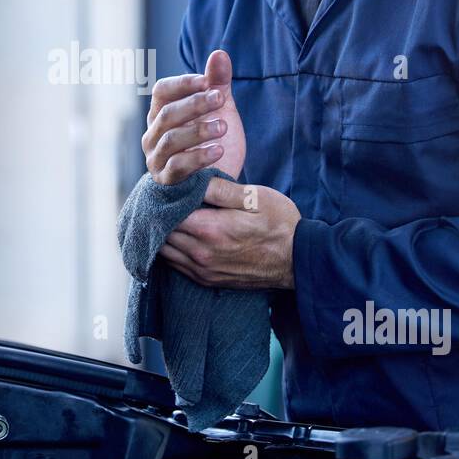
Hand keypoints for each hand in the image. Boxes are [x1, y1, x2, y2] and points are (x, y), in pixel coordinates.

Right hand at [142, 49, 245, 184]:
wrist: (218, 181)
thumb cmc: (213, 141)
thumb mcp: (220, 110)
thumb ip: (218, 83)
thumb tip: (220, 53)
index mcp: (161, 113)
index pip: (162, 91)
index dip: (182, 84)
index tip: (207, 81)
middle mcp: (153, 135)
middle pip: (166, 114)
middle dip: (194, 104)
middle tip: (220, 99)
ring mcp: (157, 159)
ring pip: (171, 139)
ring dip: (198, 131)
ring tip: (223, 127)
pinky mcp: (168, 181)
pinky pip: (177, 167)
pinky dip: (198, 158)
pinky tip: (219, 151)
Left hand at [157, 178, 300, 289]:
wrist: (299, 260)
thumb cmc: (280, 224)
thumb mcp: (255, 197)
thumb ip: (219, 189)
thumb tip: (190, 178)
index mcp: (210, 229)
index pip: (167, 212)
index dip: (163, 198)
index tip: (164, 187)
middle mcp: (201, 253)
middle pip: (161, 232)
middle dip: (159, 214)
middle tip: (163, 199)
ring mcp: (203, 270)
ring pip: (164, 250)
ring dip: (162, 233)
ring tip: (167, 216)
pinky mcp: (207, 280)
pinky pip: (175, 265)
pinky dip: (170, 250)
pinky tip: (176, 236)